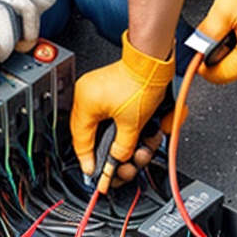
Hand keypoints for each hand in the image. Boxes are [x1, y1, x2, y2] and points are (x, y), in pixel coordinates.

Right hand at [70, 31, 173, 180]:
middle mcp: (87, 99)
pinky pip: (115, 117)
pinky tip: (148, 132)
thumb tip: (116, 159)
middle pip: (97, 138)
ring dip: (129, 142)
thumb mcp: (132, 124)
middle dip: (116, 154)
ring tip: (146, 146)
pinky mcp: (111, 92)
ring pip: (109, 129)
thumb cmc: (142, 81)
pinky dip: (130, 128)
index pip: (82, 142)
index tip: (96, 175)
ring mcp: (98, 94)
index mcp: (85, 105)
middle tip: (125, 167)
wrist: (154, 61)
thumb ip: (122, 147)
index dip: (90, 162)